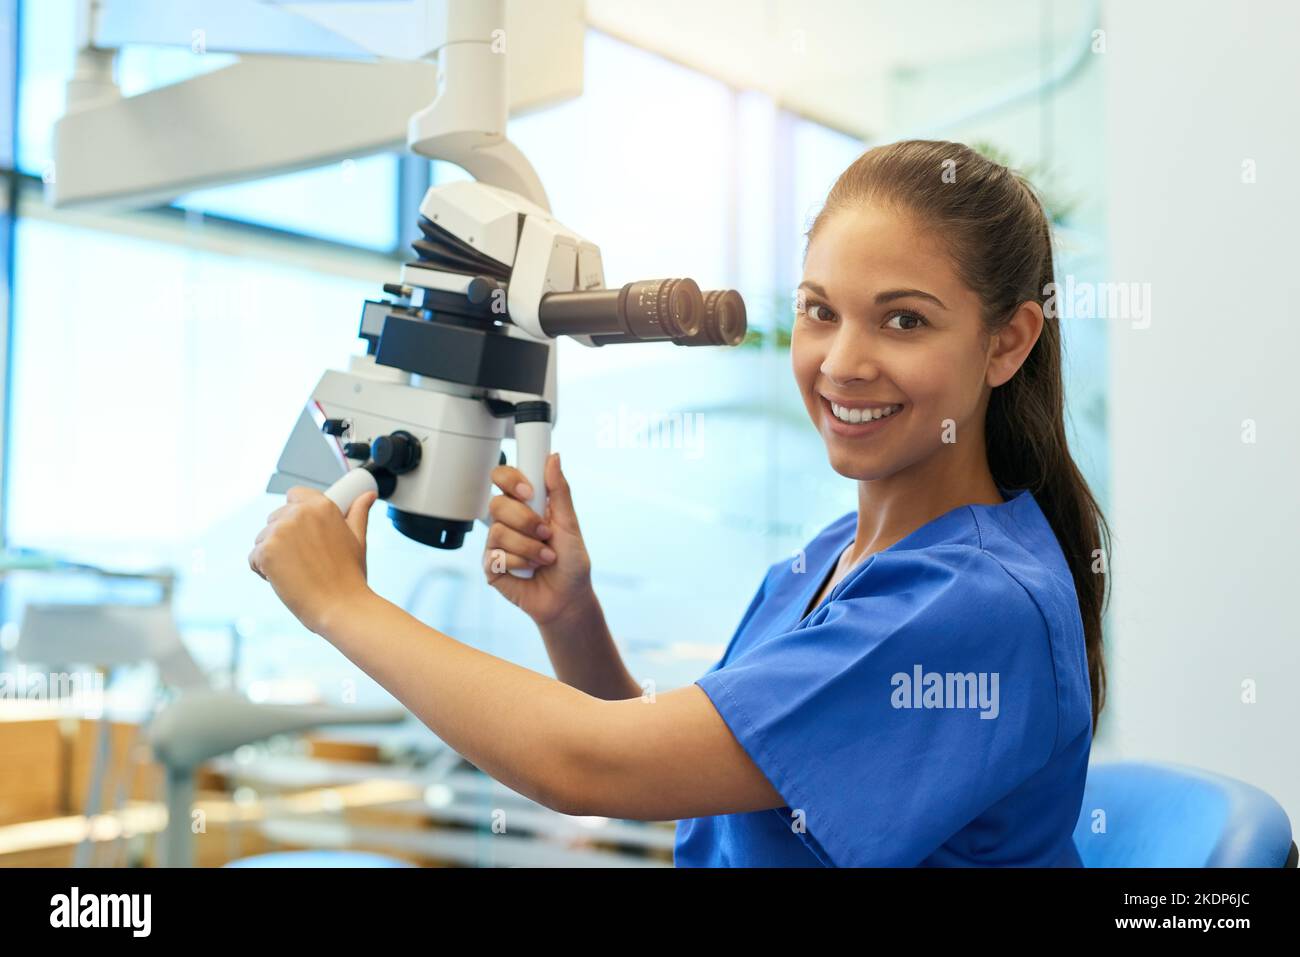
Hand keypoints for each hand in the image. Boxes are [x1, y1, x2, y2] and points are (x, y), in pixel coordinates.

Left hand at [248, 486, 378, 635]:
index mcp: (322, 506)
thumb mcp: (358, 539)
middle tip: (306, 560)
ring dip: (273, 555)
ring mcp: (280, 532)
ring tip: (297, 572)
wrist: (342, 607)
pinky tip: (285, 580)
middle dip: (283, 538)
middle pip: (275, 518)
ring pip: (262, 539)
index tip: (304, 533)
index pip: (294, 495)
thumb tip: (367, 495)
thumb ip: (358, 513)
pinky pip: (254, 558)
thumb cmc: (350, 577)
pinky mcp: (265, 552)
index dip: (295, 514)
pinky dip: (264, 572)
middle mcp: (299, 513)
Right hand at [484, 452, 592, 625]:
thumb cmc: (571, 563)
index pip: (502, 478)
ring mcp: (497, 544)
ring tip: (545, 557)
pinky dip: (520, 563)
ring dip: (529, 547)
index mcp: (525, 505)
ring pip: (498, 531)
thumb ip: (560, 491)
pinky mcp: (491, 566)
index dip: (511, 480)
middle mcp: (507, 522)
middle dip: (526, 520)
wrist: (568, 598)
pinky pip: (495, 555)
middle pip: (497, 504)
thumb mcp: (570, 524)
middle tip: (546, 534)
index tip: (530, 492)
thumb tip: (554, 458)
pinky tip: (530, 570)